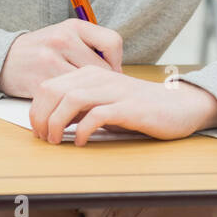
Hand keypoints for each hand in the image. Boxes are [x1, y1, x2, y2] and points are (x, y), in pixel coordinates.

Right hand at [0, 18, 122, 97]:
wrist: (3, 59)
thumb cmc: (40, 50)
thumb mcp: (64, 35)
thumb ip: (89, 46)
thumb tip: (117, 71)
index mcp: (73, 26)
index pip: (112, 42)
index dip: (116, 61)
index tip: (110, 72)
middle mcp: (63, 39)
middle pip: (102, 68)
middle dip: (104, 84)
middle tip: (100, 93)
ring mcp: (50, 60)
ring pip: (87, 86)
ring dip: (90, 98)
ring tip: (88, 102)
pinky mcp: (40, 82)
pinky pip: (68, 99)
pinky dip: (74, 107)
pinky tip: (71, 107)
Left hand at [28, 67, 216, 144]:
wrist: (180, 106)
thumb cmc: (139, 108)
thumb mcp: (104, 103)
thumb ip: (80, 108)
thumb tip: (52, 123)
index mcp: (89, 74)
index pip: (48, 86)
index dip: (36, 110)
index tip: (37, 131)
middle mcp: (99, 77)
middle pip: (53, 91)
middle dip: (41, 117)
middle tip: (44, 138)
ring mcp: (114, 90)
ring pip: (71, 100)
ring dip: (57, 123)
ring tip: (57, 141)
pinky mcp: (129, 107)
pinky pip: (97, 115)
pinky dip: (83, 130)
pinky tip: (82, 142)